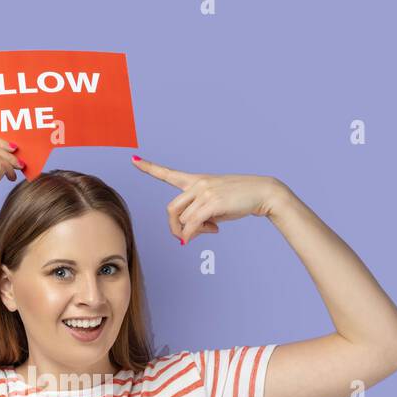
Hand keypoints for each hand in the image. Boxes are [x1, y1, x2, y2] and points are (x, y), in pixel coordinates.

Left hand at [131, 156, 286, 243]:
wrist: (262, 193)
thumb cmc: (238, 199)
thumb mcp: (215, 206)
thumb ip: (198, 215)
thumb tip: (186, 234)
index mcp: (196, 180)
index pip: (168, 173)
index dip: (150, 168)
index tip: (133, 160)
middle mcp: (198, 183)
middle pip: (171, 209)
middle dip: (174, 226)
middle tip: (187, 236)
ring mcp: (204, 192)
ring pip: (183, 219)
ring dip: (192, 231)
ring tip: (211, 229)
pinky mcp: (212, 202)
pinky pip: (193, 225)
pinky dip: (194, 234)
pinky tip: (212, 232)